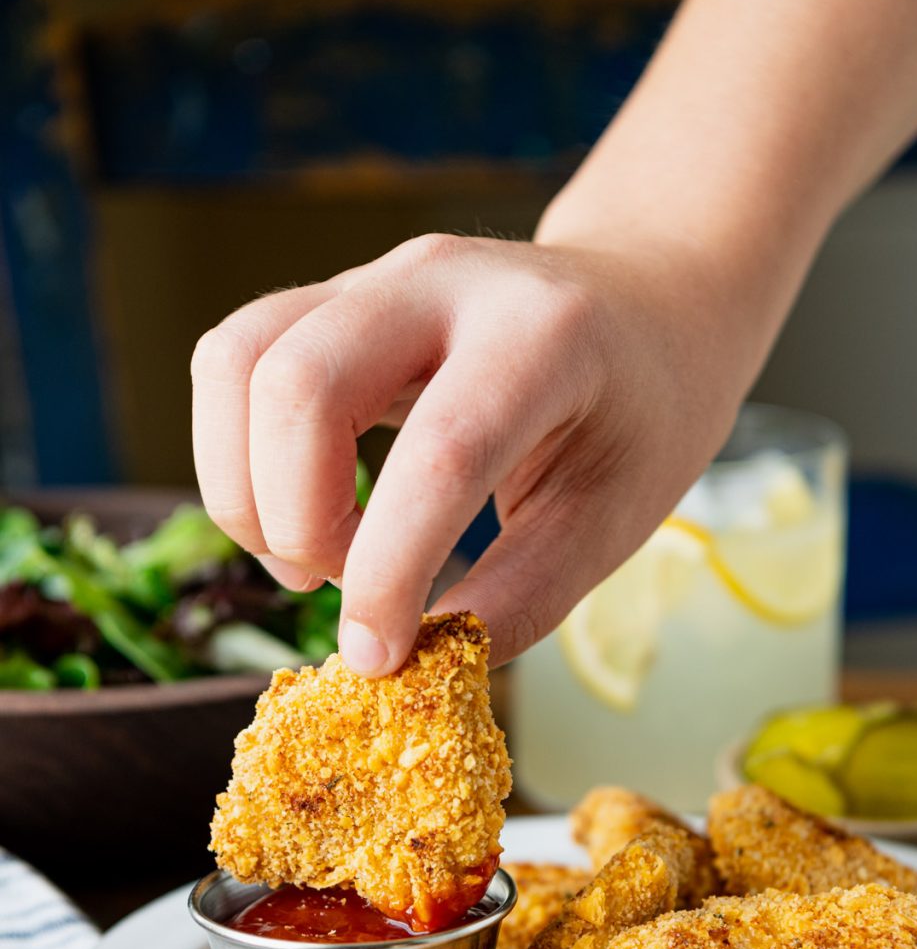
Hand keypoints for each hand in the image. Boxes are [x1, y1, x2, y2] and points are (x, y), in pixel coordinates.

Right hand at [192, 232, 754, 673]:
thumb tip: (416, 672)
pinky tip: (300, 505)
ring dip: (245, 486)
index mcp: (545, 337)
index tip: (377, 656)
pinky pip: (235, 358)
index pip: (440, 452)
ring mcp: (378, 276)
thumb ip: (521, 596)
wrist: (649, 301)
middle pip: (299, 383)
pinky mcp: (334, 297)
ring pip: (241, 361)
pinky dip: (236, 451)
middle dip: (295, 519)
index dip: (389, 570)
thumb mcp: (615, 516)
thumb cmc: (645, 411)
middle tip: (345, 587)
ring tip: (314, 555)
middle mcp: (446, 282)